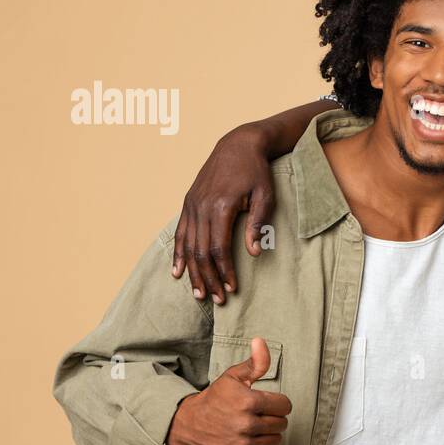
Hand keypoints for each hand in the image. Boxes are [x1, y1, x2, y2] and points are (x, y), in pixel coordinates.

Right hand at [166, 338, 291, 444]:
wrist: (189, 424)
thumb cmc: (215, 398)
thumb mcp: (233, 376)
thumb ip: (255, 362)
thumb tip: (260, 341)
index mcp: (248, 402)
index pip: (285, 406)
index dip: (278, 402)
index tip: (266, 402)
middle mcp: (246, 425)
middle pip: (282, 423)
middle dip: (273, 417)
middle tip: (257, 415)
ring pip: (275, 440)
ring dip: (268, 434)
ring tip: (252, 427)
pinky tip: (248, 440)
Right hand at [171, 124, 276, 303]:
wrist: (237, 144)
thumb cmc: (256, 171)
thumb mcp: (265, 195)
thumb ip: (258, 223)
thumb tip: (253, 253)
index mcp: (221, 206)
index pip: (219, 249)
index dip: (224, 271)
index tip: (232, 289)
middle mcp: (202, 207)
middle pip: (201, 252)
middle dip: (208, 278)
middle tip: (217, 300)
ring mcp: (192, 204)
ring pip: (188, 246)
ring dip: (193, 272)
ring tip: (199, 293)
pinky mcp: (188, 202)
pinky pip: (180, 233)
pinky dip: (178, 254)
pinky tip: (177, 272)